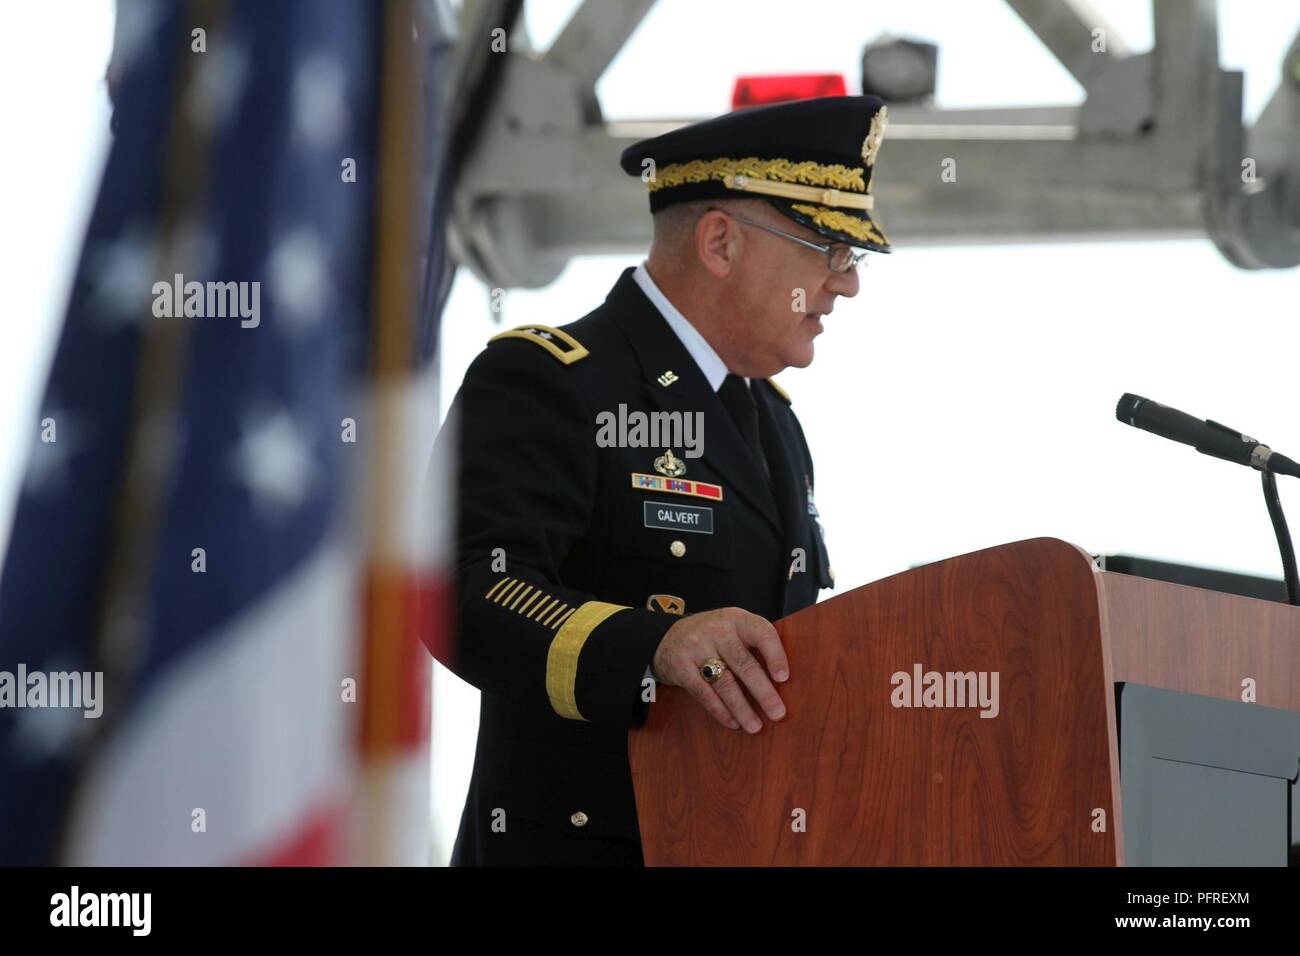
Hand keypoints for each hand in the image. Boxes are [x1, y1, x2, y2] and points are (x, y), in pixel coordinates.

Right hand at [651, 607, 788, 733]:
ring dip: (742, 708)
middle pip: (744, 663)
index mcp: (737, 619)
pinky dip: (719, 710)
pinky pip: (703, 692)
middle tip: (777, 713)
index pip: (761, 632)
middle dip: (763, 692)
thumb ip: (753, 645)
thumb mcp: (732, 629)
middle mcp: (717, 630)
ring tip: (755, 726)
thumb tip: (783, 682)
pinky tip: (732, 722)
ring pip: (724, 682)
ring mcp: (696, 647)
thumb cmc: (712, 638)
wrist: (666, 637)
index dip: (775, 655)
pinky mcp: (680, 666)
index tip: (784, 679)